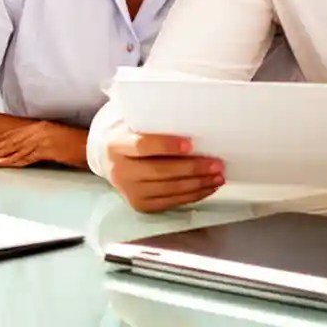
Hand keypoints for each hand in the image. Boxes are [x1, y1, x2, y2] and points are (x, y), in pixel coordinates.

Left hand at [0, 121, 88, 168]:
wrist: (94, 145)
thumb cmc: (75, 146)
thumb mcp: (53, 141)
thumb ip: (36, 145)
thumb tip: (21, 153)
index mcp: (37, 127)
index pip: (8, 136)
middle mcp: (36, 130)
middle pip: (6, 141)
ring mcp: (42, 139)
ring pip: (11, 148)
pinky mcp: (47, 149)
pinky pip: (23, 156)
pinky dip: (8, 161)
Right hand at [106, 125, 223, 213]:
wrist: (108, 159)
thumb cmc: (130, 135)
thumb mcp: (134, 123)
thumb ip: (155, 123)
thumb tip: (194, 122)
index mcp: (117, 145)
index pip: (142, 146)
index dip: (166, 146)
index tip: (190, 144)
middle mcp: (120, 171)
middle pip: (159, 171)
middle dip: (191, 168)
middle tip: (216, 164)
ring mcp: (129, 191)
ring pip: (168, 189)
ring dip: (197, 184)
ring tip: (218, 177)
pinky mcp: (140, 205)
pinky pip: (171, 202)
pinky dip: (192, 195)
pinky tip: (207, 188)